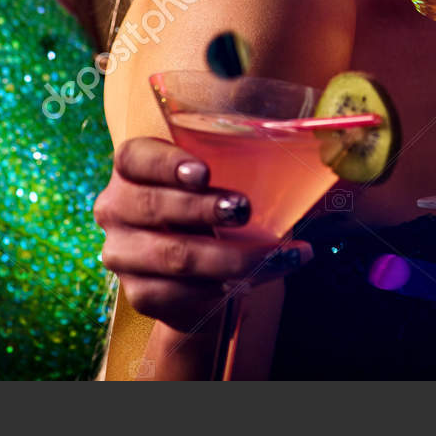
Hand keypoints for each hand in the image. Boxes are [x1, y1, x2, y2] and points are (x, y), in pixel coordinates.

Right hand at [93, 137, 312, 332]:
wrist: (201, 274)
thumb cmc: (216, 210)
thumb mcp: (224, 179)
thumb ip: (245, 161)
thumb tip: (320, 142)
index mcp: (131, 169)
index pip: (134, 157)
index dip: (166, 163)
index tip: (205, 172)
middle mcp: (115, 208)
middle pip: (152, 206)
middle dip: (203, 209)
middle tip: (244, 208)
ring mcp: (122, 254)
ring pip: (172, 255)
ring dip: (227, 256)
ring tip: (274, 253)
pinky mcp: (138, 293)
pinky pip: (180, 293)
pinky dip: (223, 287)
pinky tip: (253, 282)